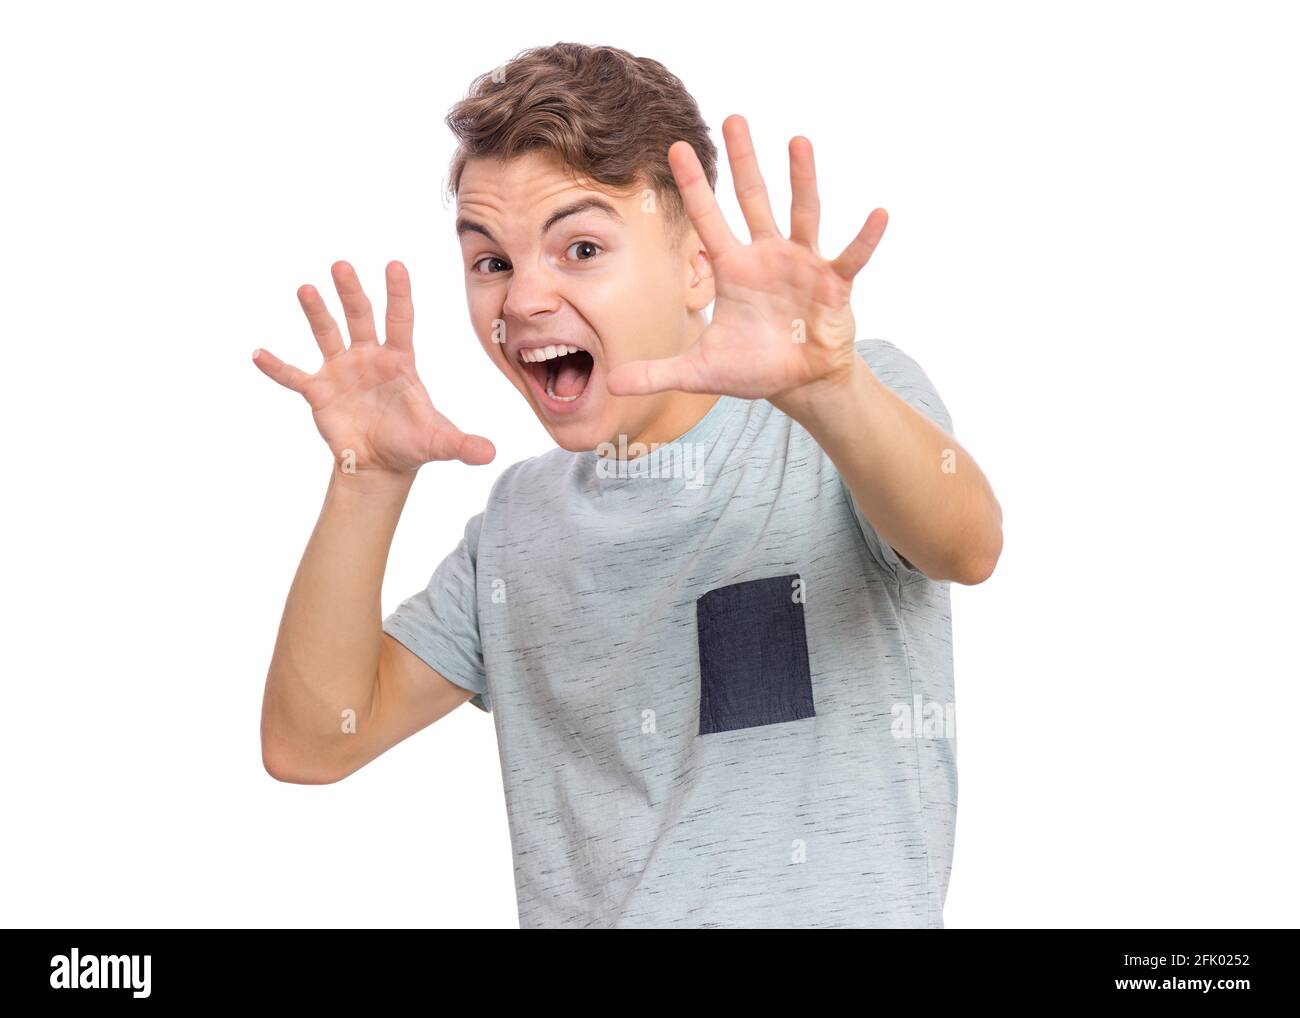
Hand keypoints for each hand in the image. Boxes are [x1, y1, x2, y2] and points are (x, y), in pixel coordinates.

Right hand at [253, 260, 494, 474]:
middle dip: (352, 292)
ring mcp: (341, 371)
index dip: (398, 294)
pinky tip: (259, 353)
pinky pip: (294, 376)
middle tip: (342, 265)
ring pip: (327, 335)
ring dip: (316, 313)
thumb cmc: (412, 443)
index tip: (395, 264)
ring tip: (306, 289)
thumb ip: (463, 444)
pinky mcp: (319, 392)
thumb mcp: (440, 443)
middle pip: (360, 317)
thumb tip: (491, 455)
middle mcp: (368, 357)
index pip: (400, 319)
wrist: (382, 465)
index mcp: (399, 361)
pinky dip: (277, 367)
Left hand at [605, 114, 886, 412]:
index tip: (675, 148)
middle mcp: (766, 256)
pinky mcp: (833, 283)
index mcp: (733, 269)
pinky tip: (877, 214)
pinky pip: (851, 256)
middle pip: (753, 199)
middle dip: (744, 161)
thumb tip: (611, 382)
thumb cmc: (753, 366)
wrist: (799, 381)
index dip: (692, 186)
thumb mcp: (699, 371)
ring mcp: (802, 264)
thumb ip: (656, 372)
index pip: (707, 220)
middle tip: (734, 118)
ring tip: (798, 141)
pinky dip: (864, 238)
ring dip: (801, 179)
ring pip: (802, 212)